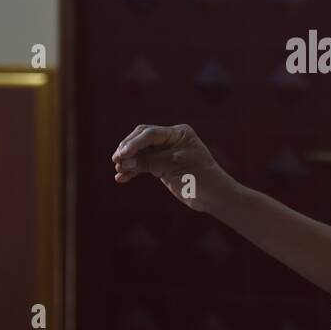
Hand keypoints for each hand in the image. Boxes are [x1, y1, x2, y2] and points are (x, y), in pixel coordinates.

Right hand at [111, 123, 232, 213]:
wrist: (213, 196)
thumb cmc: (199, 177)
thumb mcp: (173, 167)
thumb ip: (149, 162)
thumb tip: (124, 162)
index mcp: (178, 133)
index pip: (150, 133)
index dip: (134, 143)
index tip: (122, 155)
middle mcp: (171, 140)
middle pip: (142, 139)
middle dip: (128, 149)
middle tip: (117, 160)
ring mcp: (166, 153)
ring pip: (140, 152)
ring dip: (129, 161)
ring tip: (118, 170)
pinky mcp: (162, 166)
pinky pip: (143, 165)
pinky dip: (133, 171)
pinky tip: (121, 178)